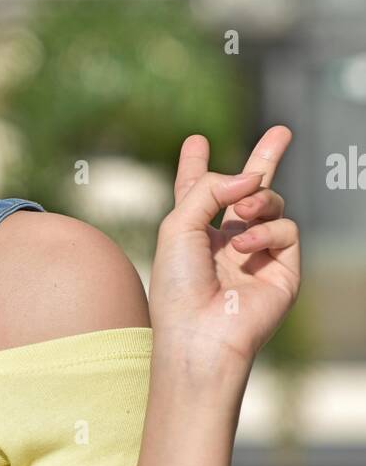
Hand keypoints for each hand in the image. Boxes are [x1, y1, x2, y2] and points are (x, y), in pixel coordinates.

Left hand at [148, 125, 300, 377]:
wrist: (200, 334)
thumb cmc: (178, 287)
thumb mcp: (178, 225)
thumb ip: (209, 188)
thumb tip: (252, 176)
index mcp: (193, 232)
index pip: (198, 193)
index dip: (196, 167)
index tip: (196, 142)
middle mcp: (226, 241)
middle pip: (249, 191)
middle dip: (265, 159)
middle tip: (281, 131)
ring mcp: (257, 254)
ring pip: (271, 203)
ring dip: (256, 200)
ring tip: (239, 213)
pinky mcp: (283, 269)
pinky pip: (287, 230)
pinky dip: (266, 231)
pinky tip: (243, 248)